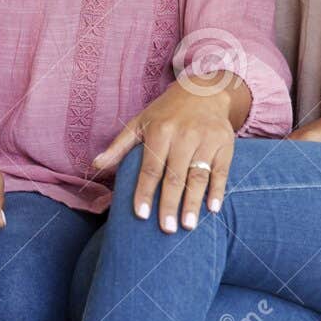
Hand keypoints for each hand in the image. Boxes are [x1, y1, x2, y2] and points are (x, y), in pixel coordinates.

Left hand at [93, 76, 237, 232]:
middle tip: (166, 229)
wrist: (203, 91)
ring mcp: (205, 140)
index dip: (144, 192)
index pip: (150, 168)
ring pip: (198, 176)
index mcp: (159, 132)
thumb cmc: (165, 112)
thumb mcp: (139, 122)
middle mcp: (183, 136)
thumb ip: (119, 146)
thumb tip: (96, 165)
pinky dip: (217, 191)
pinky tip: (212, 209)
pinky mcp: (225, 144)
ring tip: (188, 225)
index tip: (140, 215)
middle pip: (174, 176)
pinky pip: (221, 171)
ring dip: (193, 203)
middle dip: (169, 204)